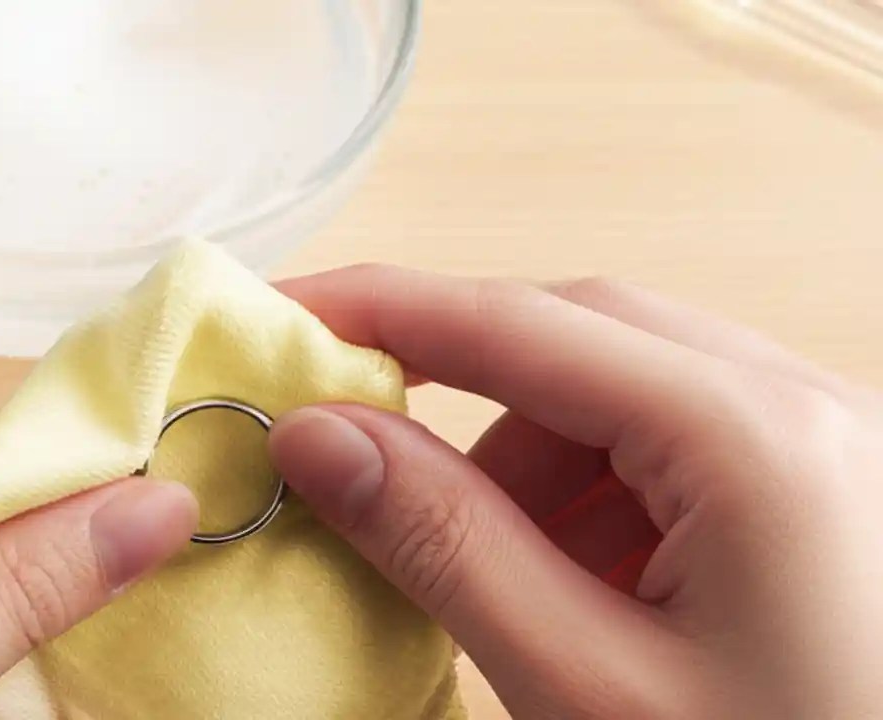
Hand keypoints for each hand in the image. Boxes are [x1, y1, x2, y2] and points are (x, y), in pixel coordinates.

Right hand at [272, 268, 882, 718]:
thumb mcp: (587, 688)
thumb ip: (444, 545)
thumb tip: (318, 437)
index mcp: (755, 439)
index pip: (516, 323)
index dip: (377, 310)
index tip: (279, 320)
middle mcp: (804, 408)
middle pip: (574, 339)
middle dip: (457, 398)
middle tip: (358, 458)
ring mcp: (821, 445)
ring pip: (620, 391)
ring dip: (531, 464)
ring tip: (509, 581)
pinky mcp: (814, 492)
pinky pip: (671, 445)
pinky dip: (592, 497)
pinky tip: (587, 591)